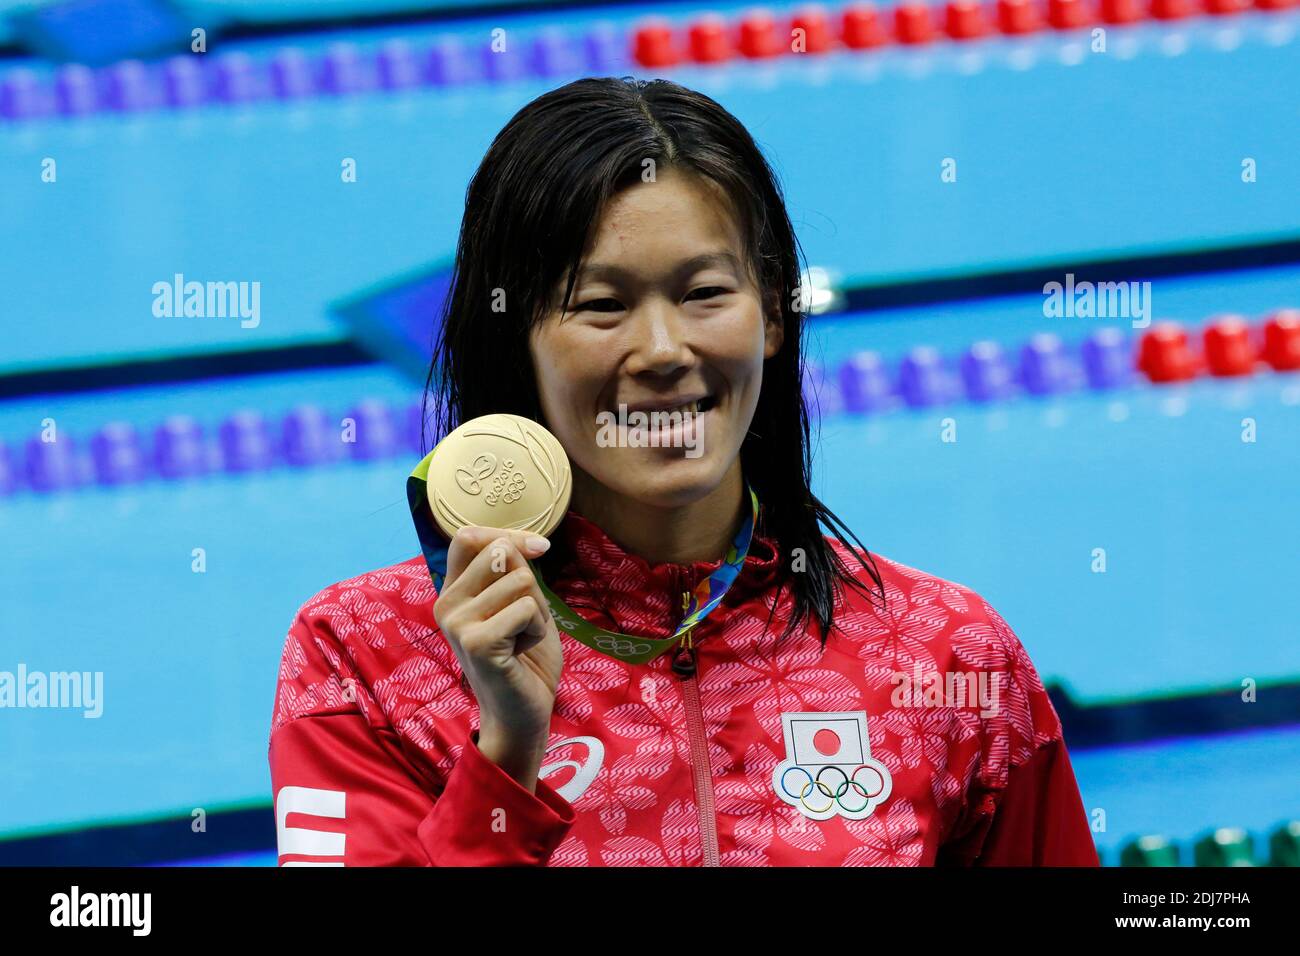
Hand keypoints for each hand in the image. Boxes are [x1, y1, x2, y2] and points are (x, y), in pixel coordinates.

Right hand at [432, 526, 561, 789]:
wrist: (522, 713)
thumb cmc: (524, 656)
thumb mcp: (519, 601)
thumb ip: (513, 570)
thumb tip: (529, 543)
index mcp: (453, 590)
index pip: (469, 536)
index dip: (508, 535)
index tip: (540, 548)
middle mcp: (446, 603)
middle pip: (501, 552)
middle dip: (530, 583)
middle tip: (523, 620)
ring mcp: (457, 623)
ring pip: (520, 581)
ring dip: (537, 611)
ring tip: (522, 638)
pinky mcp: (476, 642)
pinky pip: (525, 608)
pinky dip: (537, 628)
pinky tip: (521, 652)